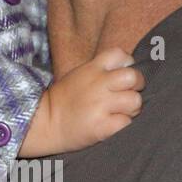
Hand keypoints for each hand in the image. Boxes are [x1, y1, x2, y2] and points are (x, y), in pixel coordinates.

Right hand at [19, 47, 144, 155]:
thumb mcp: (80, 74)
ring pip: (135, 101)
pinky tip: (113, 125)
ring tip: (120, 112)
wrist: (45, 123)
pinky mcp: (101, 127)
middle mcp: (97, 84)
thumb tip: (130, 69)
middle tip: (127, 96)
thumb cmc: (65, 100)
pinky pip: (126, 122)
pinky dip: (123, 125)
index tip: (121, 77)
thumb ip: (101, 70)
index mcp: (92, 69)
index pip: (121, 54)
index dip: (127, 64)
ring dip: (132, 109)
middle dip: (136, 87)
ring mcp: (100, 106)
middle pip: (133, 77)